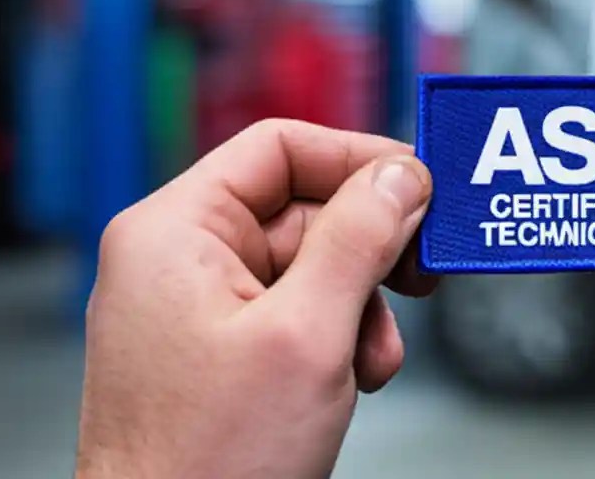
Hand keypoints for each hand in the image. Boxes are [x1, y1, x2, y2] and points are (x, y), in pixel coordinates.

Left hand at [75, 120, 434, 478]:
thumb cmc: (203, 469)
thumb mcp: (306, 337)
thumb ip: (359, 241)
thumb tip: (400, 177)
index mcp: (174, 232)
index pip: (279, 148)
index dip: (358, 160)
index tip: (419, 188)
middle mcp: (177, 260)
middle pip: (302, 208)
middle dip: (368, 251)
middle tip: (420, 273)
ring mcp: (194, 309)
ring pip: (307, 266)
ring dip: (360, 306)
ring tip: (374, 359)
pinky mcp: (217, 352)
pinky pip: (293, 314)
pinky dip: (336, 338)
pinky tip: (353, 379)